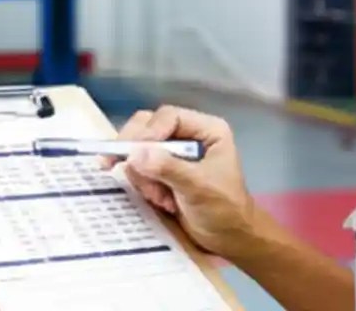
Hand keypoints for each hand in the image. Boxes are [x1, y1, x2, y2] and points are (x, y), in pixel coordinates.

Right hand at [106, 105, 253, 258]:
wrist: (228, 239)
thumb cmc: (224, 210)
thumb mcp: (198, 187)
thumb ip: (168, 168)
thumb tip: (134, 154)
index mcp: (206, 129)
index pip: (168, 117)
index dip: (149, 132)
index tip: (134, 154)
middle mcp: (188, 135)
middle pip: (147, 127)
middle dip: (138, 152)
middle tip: (126, 170)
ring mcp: (173, 153)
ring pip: (138, 148)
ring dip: (142, 175)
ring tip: (159, 197)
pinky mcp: (161, 170)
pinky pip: (138, 167)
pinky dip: (143, 184)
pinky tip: (161, 201)